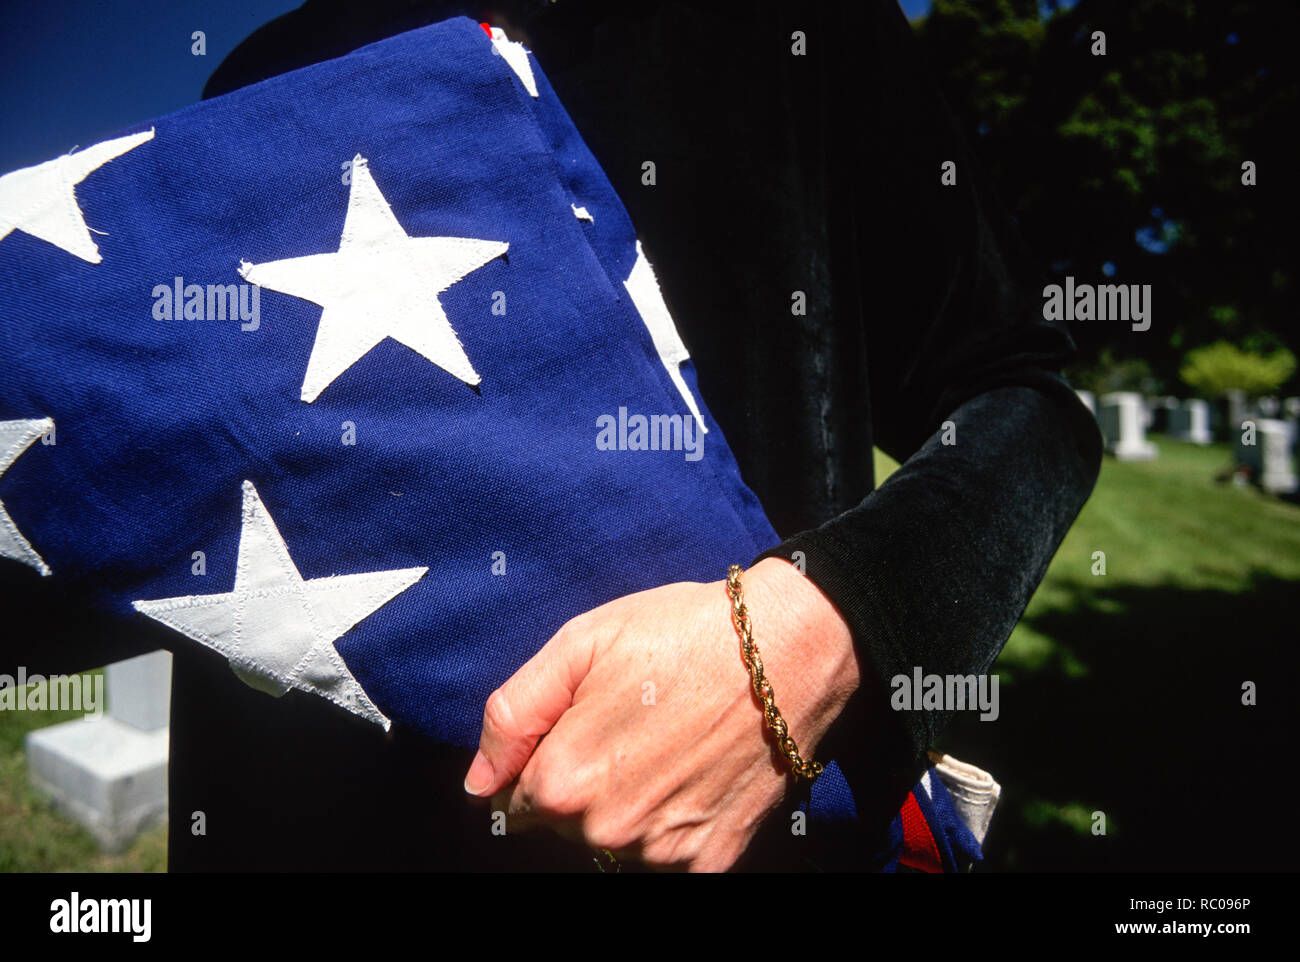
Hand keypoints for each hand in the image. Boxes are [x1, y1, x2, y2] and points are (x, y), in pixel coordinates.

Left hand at [463, 557, 860, 870]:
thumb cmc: (680, 632)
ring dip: (628, 807)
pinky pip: (668, 857)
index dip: (547, 755)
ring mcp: (662, 852)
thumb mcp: (580, 643)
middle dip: (585, 782)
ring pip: (616, 842)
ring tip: (668, 745)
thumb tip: (477, 784)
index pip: (518, 798)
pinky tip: (695, 775)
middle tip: (633, 723)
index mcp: (562, 779)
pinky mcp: (712, 862)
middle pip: (566, 824)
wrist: (788, 649)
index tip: (588, 719)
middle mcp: (606, 829)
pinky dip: (674, 825)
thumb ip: (513, 715)